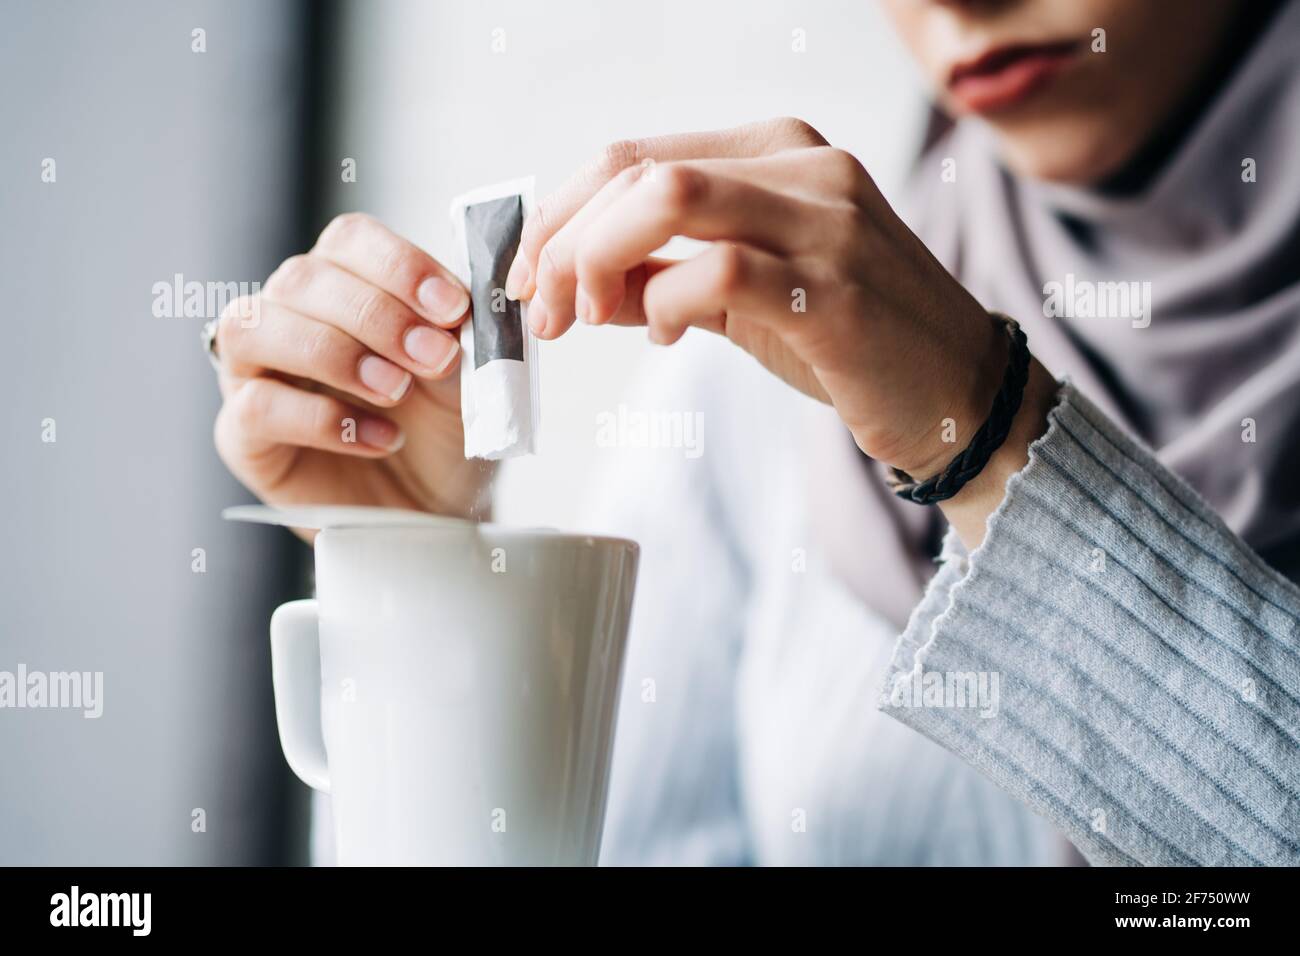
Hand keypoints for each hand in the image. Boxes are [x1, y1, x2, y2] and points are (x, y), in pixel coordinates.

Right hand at [214, 213, 492, 530]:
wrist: (431, 510)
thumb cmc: (439, 433)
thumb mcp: (464, 381)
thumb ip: (456, 341)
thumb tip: (459, 313)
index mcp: (343, 283)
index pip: (349, 240)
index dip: (399, 265)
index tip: (453, 306)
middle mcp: (288, 315)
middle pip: (302, 278)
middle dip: (377, 315)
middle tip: (435, 356)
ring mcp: (254, 372)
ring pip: (255, 327)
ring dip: (335, 353)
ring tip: (396, 391)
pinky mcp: (242, 435)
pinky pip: (257, 407)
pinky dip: (324, 420)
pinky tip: (381, 439)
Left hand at [507, 117, 1030, 483]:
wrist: (961, 396)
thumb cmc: (850, 341)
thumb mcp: (744, 297)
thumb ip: (662, 275)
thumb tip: (569, 282)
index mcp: (778, 151)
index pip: (637, 154)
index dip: (562, 213)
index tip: (529, 276)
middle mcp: (804, 165)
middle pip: (639, 168)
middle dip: (564, 241)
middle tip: (541, 311)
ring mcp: (827, 219)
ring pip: (669, 196)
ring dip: (598, 261)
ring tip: (585, 317)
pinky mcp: (836, 287)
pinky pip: (717, 270)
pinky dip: (665, 304)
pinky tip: (664, 335)